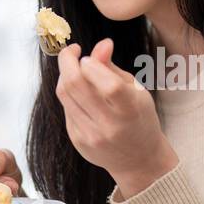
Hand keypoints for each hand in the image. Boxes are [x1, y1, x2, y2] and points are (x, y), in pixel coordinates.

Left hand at [55, 38, 177, 198]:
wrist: (138, 160)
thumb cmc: (139, 118)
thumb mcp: (136, 91)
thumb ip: (114, 68)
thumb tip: (102, 44)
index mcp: (130, 110)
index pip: (107, 84)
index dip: (92, 64)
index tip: (88, 57)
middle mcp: (109, 125)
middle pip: (76, 85)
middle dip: (68, 60)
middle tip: (72, 51)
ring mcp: (91, 135)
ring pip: (65, 95)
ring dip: (65, 76)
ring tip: (74, 69)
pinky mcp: (78, 141)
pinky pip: (66, 109)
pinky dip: (70, 95)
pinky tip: (80, 94)